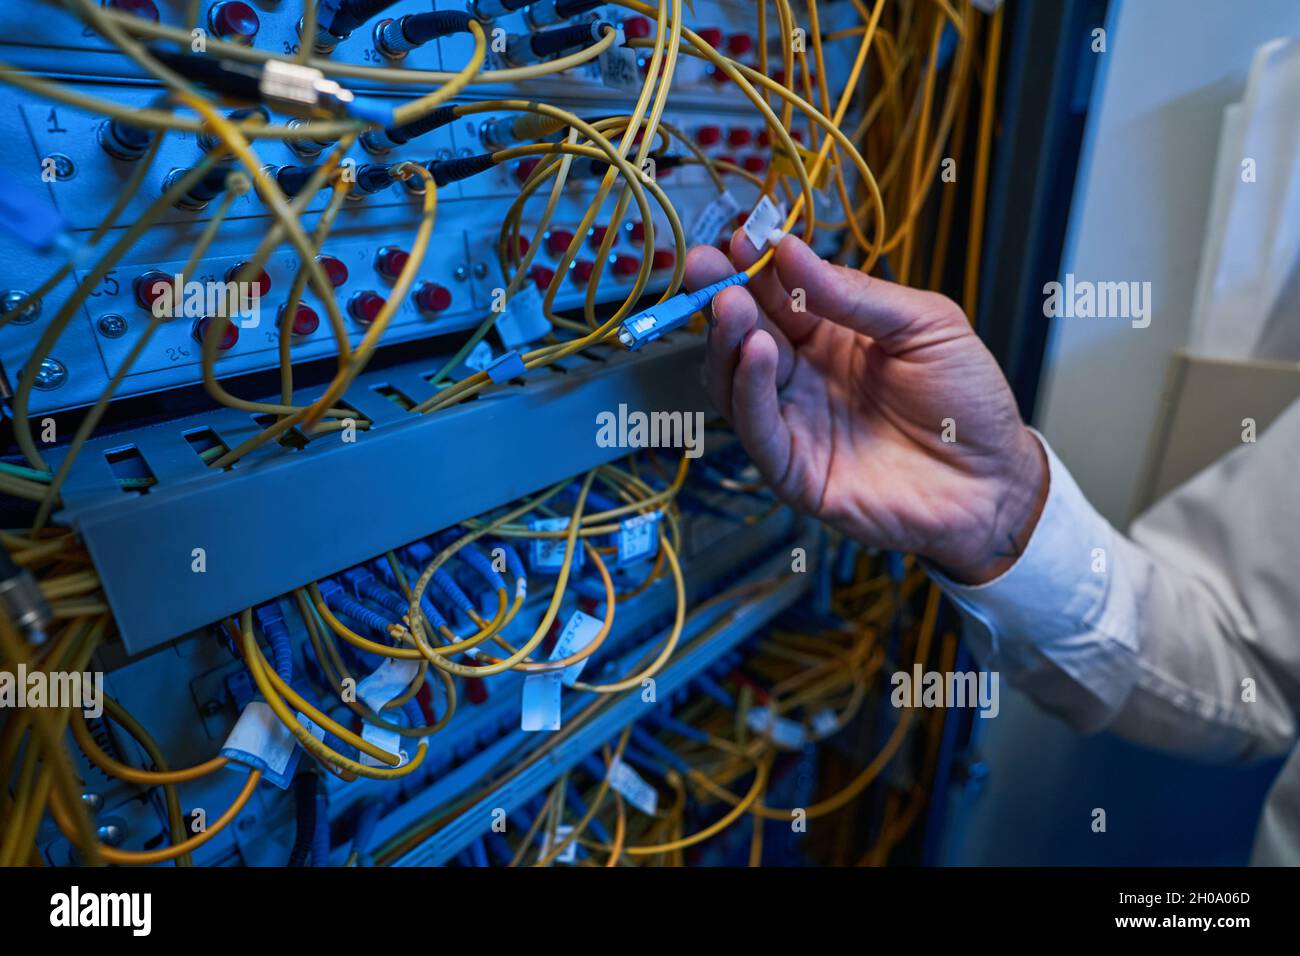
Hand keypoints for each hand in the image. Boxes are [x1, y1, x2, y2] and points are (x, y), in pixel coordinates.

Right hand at [684, 232, 1048, 584]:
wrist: (993, 482)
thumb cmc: (969, 405)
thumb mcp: (926, 325)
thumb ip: (856, 294)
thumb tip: (791, 251)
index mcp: (832, 336)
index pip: (777, 294)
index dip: (754, 265)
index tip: (738, 236)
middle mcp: (803, 378)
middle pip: (745, 332)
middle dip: (721, 294)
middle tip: (705, 265)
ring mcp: (795, 422)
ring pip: (736, 379)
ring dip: (727, 339)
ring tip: (731, 303)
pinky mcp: (794, 470)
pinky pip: (756, 428)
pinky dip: (748, 389)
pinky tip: (756, 352)